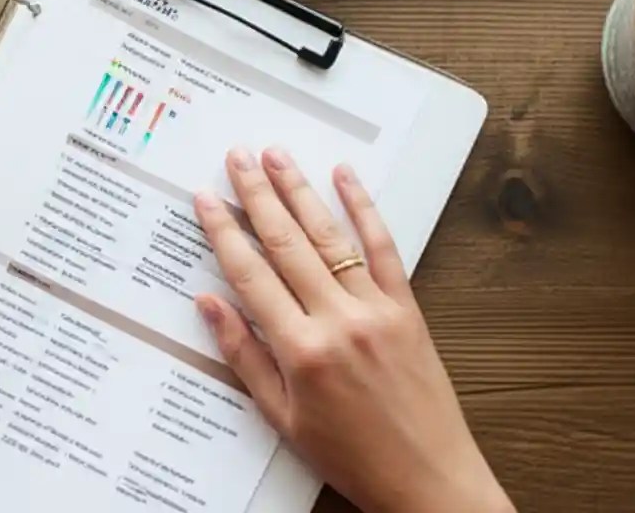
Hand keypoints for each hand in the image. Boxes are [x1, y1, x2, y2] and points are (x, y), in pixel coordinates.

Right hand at [194, 148, 512, 512]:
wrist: (428, 481)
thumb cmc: (352, 457)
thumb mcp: (282, 417)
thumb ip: (244, 355)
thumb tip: (209, 304)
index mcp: (300, 351)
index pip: (250, 274)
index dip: (223, 231)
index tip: (206, 199)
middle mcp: (338, 321)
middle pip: (286, 243)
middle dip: (257, 194)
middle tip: (236, 157)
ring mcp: (377, 310)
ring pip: (329, 237)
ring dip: (300, 191)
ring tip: (278, 155)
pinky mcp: (408, 310)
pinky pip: (384, 249)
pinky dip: (364, 210)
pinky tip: (346, 178)